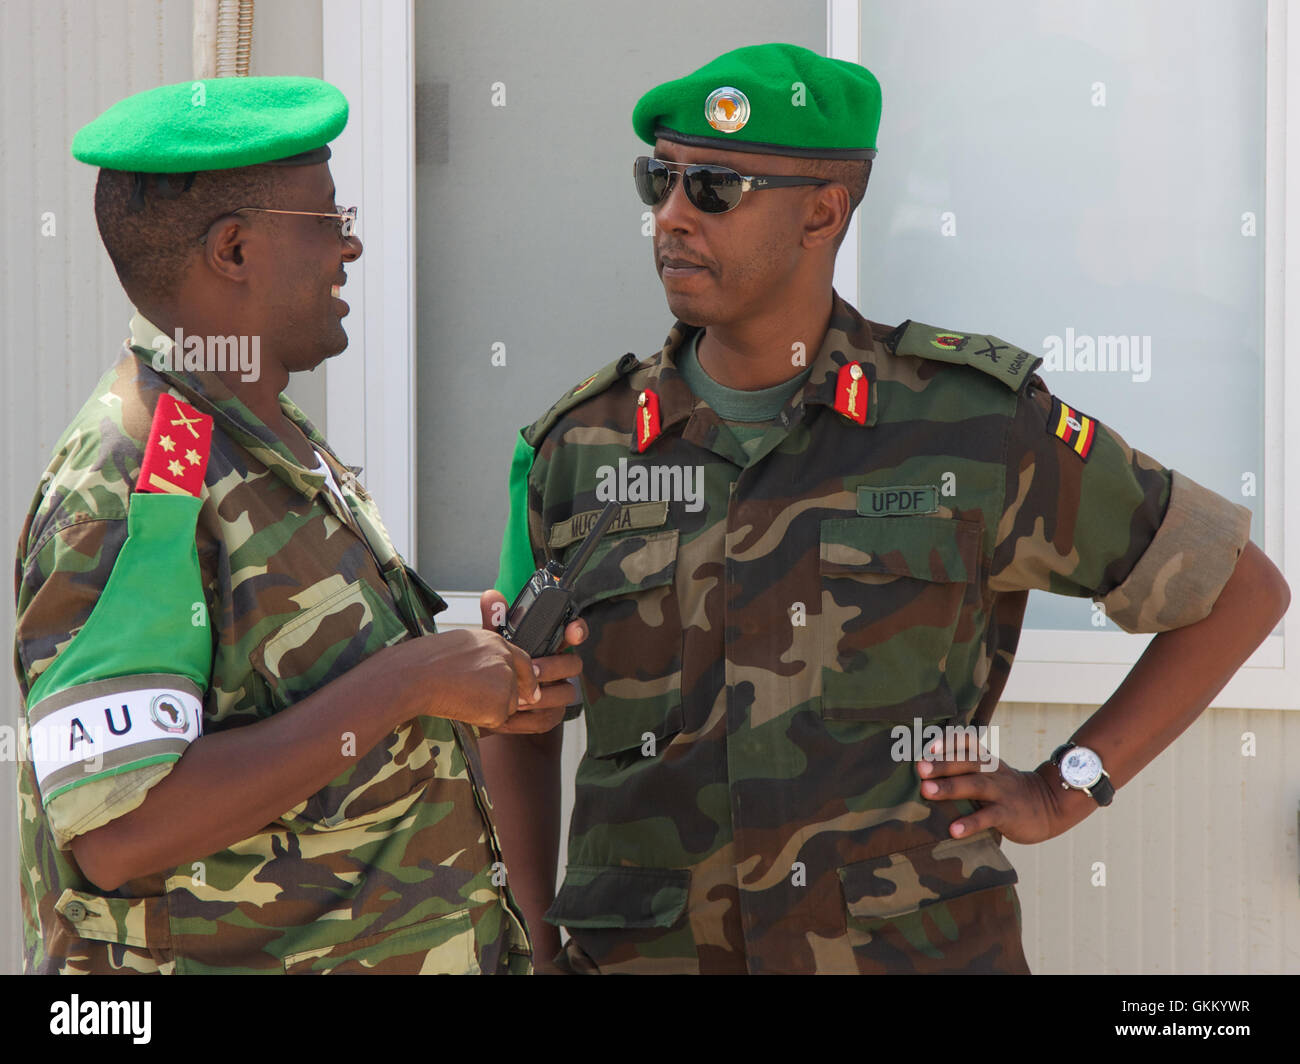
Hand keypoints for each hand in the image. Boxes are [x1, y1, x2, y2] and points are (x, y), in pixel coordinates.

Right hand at [409, 626, 538, 729]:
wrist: (415, 676)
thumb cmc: (426, 662)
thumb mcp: (460, 646)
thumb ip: (484, 656)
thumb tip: (498, 673)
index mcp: (495, 641)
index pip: (522, 661)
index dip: (527, 678)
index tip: (531, 693)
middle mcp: (505, 658)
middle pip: (515, 688)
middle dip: (500, 699)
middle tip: (469, 696)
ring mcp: (506, 681)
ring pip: (507, 706)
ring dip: (488, 709)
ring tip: (460, 696)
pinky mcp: (501, 704)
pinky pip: (496, 720)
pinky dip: (481, 720)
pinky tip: (461, 706)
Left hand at [476, 590, 586, 734]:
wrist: (489, 703)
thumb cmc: (499, 665)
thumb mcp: (495, 643)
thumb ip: (494, 621)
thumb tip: (492, 597)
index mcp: (550, 644)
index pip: (574, 632)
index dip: (578, 630)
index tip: (572, 631)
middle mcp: (560, 667)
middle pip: (574, 664)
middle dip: (554, 666)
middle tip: (532, 670)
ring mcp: (559, 692)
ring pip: (567, 693)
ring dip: (543, 695)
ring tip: (517, 697)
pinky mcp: (551, 715)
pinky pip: (549, 718)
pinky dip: (528, 719)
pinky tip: (510, 717)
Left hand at [916, 736, 1073, 844]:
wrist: (1049, 806)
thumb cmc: (1007, 791)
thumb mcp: (989, 774)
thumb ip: (964, 771)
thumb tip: (924, 775)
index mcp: (985, 761)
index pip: (967, 743)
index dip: (949, 742)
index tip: (928, 746)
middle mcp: (991, 772)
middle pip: (966, 763)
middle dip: (941, 764)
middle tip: (919, 768)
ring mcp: (1001, 792)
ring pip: (975, 785)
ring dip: (949, 787)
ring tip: (926, 791)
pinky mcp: (1008, 814)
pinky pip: (988, 817)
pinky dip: (971, 823)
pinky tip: (954, 830)